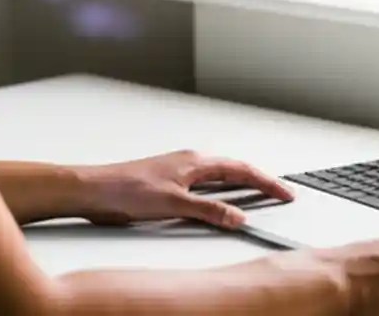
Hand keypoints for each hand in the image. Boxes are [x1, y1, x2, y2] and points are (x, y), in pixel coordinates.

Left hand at [74, 149, 294, 228]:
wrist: (94, 190)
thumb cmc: (126, 189)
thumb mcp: (174, 203)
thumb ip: (209, 210)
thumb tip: (238, 216)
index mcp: (196, 162)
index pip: (242, 170)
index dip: (266, 182)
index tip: (285, 193)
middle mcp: (190, 162)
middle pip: (235, 170)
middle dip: (260, 181)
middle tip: (281, 194)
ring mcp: (180, 172)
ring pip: (220, 176)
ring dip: (242, 185)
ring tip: (260, 194)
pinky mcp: (169, 183)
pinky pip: (206, 184)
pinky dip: (223, 192)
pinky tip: (221, 201)